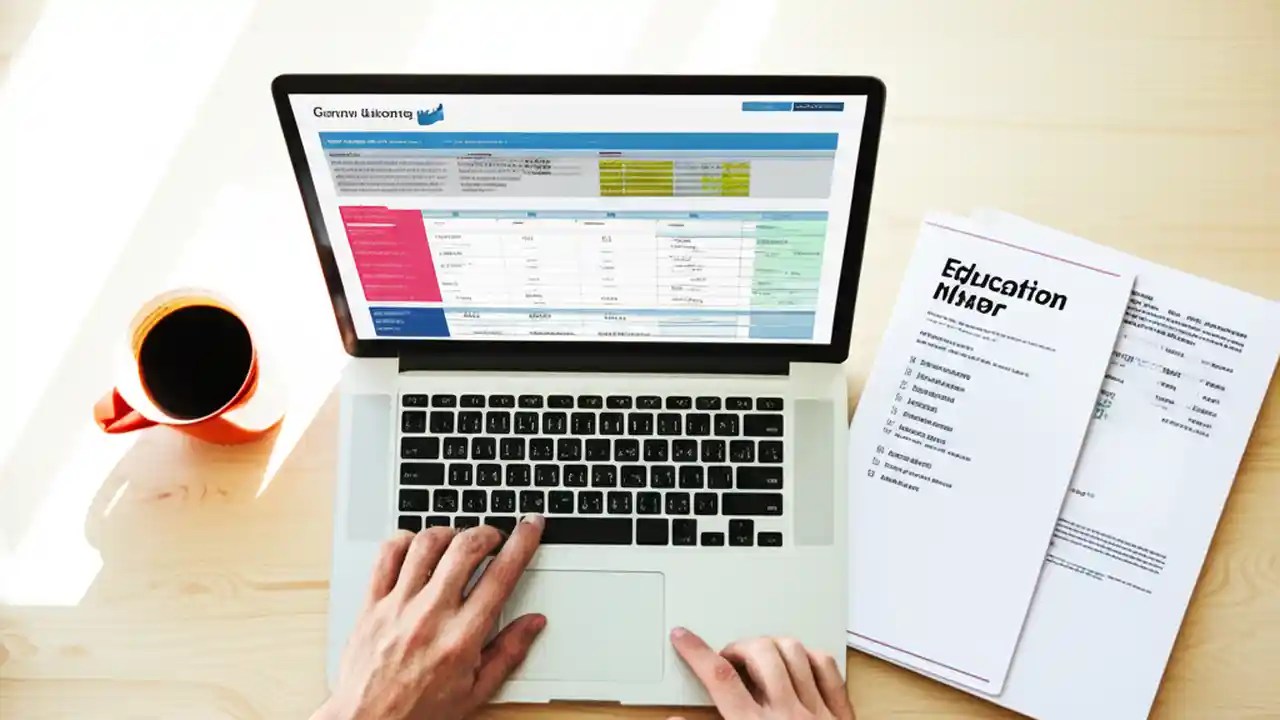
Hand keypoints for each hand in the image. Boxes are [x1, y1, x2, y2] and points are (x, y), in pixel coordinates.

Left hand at [313, 516, 546, 719]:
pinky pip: (387, 555)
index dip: (523, 543)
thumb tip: (534, 623)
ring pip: (427, 544)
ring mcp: (397, 606)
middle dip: (487, 532)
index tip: (531, 525)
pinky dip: (406, 541)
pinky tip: (418, 548)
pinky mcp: (371, 604)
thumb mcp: (476, 692)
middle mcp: (430, 616)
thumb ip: (509, 653)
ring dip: (450, 532)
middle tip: (494, 537)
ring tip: (458, 541)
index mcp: (461, 638)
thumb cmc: (420, 713)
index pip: (501, 576)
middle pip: (465, 548)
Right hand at [670, 628, 854, 719]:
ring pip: (794, 653)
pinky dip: (810, 658)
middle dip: (737, 646)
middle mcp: (787, 716)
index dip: (695, 651)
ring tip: (759, 657)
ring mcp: (817, 713)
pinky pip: (827, 669)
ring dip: (771, 646)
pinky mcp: (841, 716)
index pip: (719, 678)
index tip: (683, 637)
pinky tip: (798, 664)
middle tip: (727, 658)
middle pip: (759, 654)